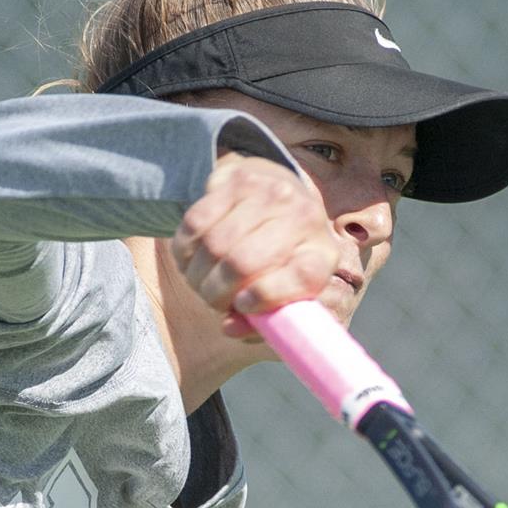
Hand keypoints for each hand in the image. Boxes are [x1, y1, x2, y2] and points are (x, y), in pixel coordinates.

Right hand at [171, 153, 341, 337]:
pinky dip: (186, 250)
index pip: (297, 280)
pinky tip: (193, 258)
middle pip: (242, 264)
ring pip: (214, 245)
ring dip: (197, 274)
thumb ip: (261, 320)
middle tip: (212, 300)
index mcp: (322, 254)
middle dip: (216, 293)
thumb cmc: (280, 259)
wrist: (280, 195)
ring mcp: (269, 193)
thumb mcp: (284, 294)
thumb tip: (229, 328)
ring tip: (201, 282)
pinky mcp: (236, 180)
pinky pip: (195, 223)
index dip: (263, 299)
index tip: (241, 306)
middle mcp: (302, 217)